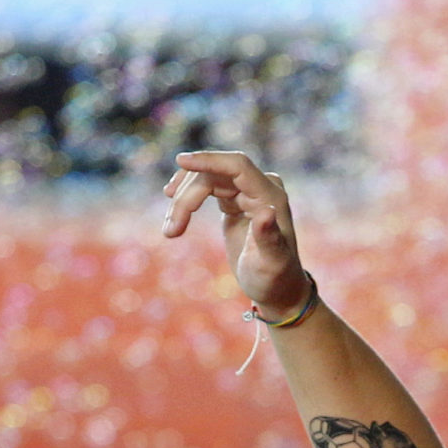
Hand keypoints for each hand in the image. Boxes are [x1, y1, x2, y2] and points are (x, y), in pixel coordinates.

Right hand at [162, 150, 307, 317]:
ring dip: (182, 201)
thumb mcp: (271, 263)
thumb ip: (269, 238)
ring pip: (206, 180)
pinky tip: (174, 206)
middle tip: (171, 231)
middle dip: (187, 198)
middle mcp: (260, 187)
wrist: (276, 287)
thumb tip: (265, 213)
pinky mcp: (234, 198)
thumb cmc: (275, 278)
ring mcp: (247, 190)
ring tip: (170, 231)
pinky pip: (206, 186)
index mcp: (271, 196)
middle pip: (214, 175)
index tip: (180, 160)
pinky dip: (187, 198)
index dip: (209, 160)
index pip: (237, 165)